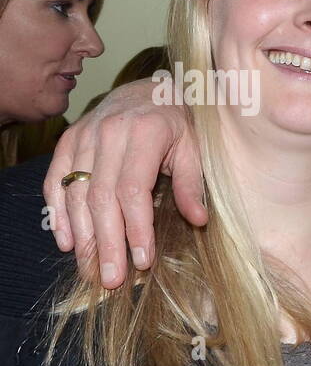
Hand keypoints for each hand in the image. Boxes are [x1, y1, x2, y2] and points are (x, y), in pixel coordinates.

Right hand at [43, 78, 205, 289]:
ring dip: (82, 235)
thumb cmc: (181, 121)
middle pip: (101, 198)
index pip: (133, 191)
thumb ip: (192, 182)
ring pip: (76, 193)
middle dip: (106, 243)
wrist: (154, 86)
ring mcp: (83, 136)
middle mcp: (107, 133)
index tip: (142, 261)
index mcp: (143, 133)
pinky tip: (66, 241)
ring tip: (91, 269)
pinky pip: (56, 180)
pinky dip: (58, 212)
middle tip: (112, 278)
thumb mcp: (196, 146)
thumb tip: (198, 220)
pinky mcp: (69, 140)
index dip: (136, 229)